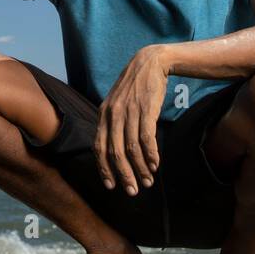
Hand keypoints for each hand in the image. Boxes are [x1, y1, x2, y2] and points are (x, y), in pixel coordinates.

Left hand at [94, 45, 170, 194]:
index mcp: (103, 114)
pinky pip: (146, 138)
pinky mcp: (146, 109)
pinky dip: (151, 154)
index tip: (111, 185)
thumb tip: (113, 148)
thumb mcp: (117, 102)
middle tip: (132, 191)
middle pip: (115, 152)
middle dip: (123, 175)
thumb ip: (112, 122)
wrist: (150, 62)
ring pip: (132, 148)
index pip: (99, 147)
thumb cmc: (135, 86)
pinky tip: (155, 164)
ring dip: (140, 168)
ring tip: (147, 181)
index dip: (104, 168)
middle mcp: (113, 114)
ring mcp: (129, 112)